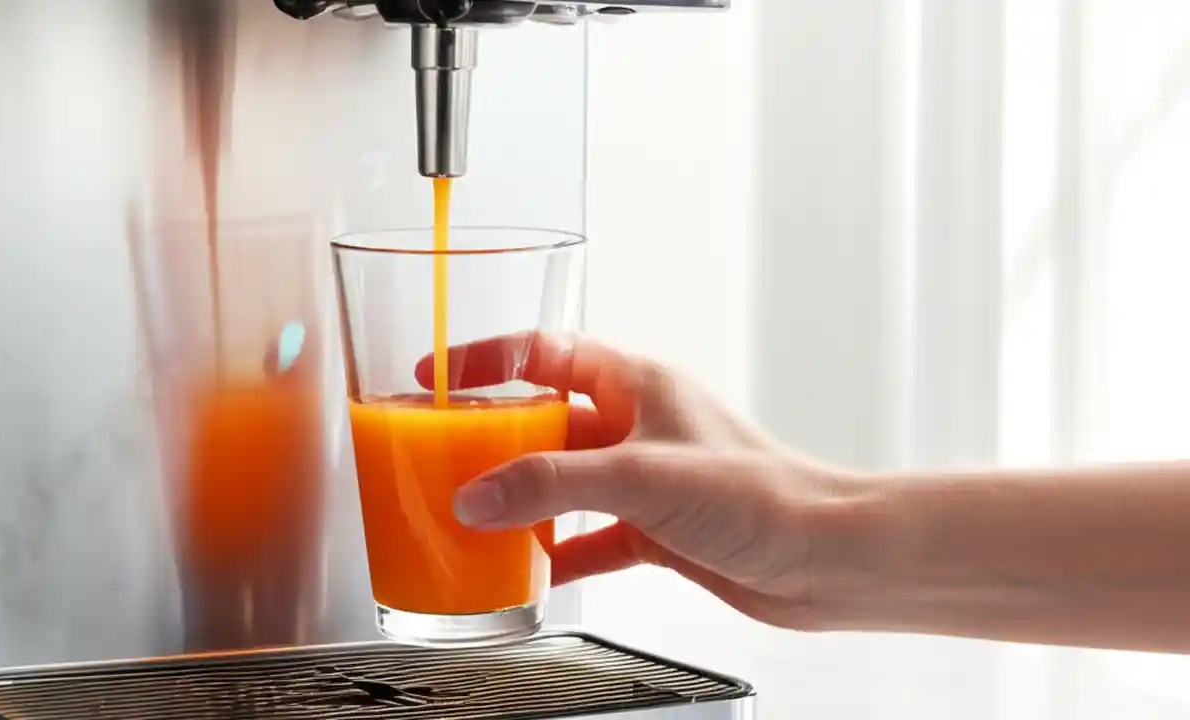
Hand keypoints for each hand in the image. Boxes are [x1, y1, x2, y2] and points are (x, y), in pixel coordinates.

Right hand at [416, 334, 849, 629]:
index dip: (488, 358)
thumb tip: (477, 495)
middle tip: (442, 453)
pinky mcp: (658, 528)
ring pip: (564, 479)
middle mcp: (638, 424)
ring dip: (522, 497)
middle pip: (546, 419)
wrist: (826, 559)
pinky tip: (533, 570)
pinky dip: (559, 550)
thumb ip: (553, 484)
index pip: (545, 353)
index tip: (436, 374)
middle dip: (493, 436)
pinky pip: (591, 534)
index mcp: (636, 384)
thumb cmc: (764, 493)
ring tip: (473, 513)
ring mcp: (647, 478)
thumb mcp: (642, 475)